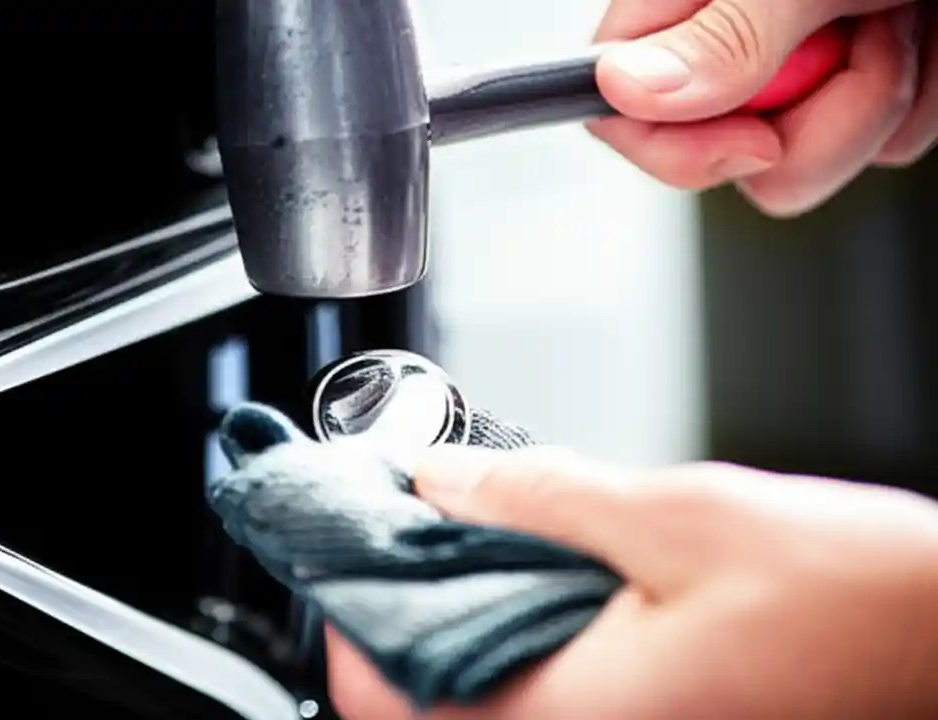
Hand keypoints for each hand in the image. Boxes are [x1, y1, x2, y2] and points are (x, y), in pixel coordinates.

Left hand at [326, 447, 937, 718]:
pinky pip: (537, 704)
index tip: (338, 528)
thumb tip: (437, 478)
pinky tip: (543, 578)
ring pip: (474, 701)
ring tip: (473, 533)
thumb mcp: (684, 518)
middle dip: (399, 603)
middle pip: (419, 696)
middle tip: (411, 516)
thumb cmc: (863, 611)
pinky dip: (513, 642)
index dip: (342, 600)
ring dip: (456, 619)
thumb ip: (538, 495)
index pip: (379, 684)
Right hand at [587, 0, 935, 215]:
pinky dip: (925, 95)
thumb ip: (726, 34)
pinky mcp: (869, 91)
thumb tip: (627, 90)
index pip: (621, 106)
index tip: (749, 137)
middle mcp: (736, 39)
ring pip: (811, 161)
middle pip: (727, 156)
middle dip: (815, 119)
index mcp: (691, 0)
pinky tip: (929, 30)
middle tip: (860, 34)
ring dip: (884, 98)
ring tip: (905, 11)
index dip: (672, 146)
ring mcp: (805, 69)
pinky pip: (882, 147)